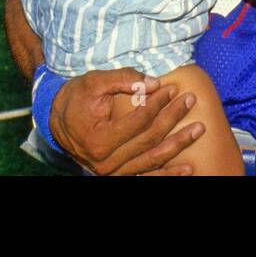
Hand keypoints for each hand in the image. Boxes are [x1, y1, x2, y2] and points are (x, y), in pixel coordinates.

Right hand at [49, 67, 203, 175]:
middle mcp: (106, 162)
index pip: (138, 121)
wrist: (57, 122)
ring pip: (152, 160)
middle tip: (190, 101)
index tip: (172, 88)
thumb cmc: (76, 98)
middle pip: (149, 139)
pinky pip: (146, 177)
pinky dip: (168, 174)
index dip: (157, 104)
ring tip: (198, 130)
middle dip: (172, 118)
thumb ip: (124, 80)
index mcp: (99, 139)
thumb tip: (155, 83)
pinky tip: (188, 169)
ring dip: (178, 146)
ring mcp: (112, 173)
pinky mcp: (118, 176)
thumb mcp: (95, 82)